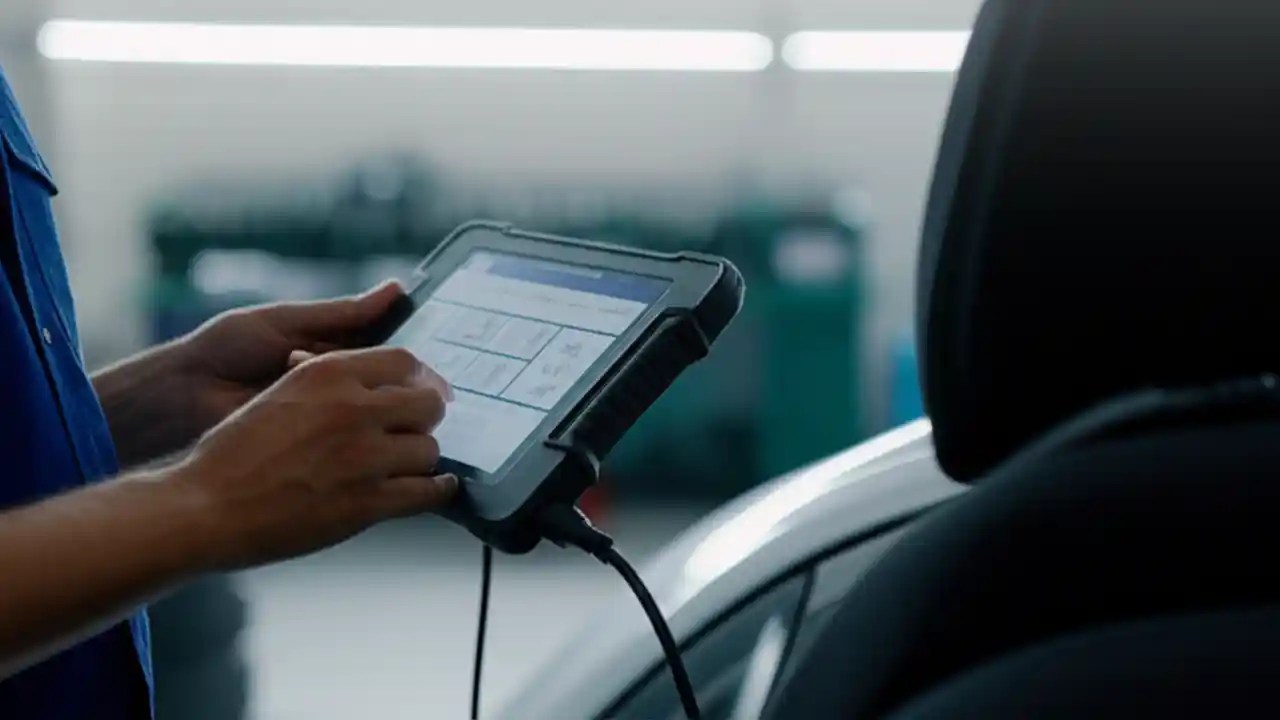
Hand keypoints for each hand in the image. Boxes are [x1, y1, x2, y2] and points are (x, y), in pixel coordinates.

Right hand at [173, 347, 455, 570]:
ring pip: (430, 449)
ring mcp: (364, 457)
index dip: (421, 378)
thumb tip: (359, 380)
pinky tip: (436, 488)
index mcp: (328, 373)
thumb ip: (323, 382)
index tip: (422, 391)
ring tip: (410, 464)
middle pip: (429, 403)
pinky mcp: (367, 503)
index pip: (405, 361)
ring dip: (422, 458)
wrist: (206, 508)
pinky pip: (427, 492)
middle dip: (426, 416)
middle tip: (419, 428)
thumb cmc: (233, 453)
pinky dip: (436, 490)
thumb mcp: (277, 394)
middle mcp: (352, 408)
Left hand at [177, 281, 448, 437]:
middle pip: (389, 388)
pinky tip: (369, 429)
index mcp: (331, 351)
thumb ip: (343, 313)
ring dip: (382, 411)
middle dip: (402, 386)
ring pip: (375, 417)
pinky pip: (350, 444)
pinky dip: (360, 436)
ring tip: (391, 406)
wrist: (178, 397)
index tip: (438, 351)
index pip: (388, 353)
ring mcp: (326, 420)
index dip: (412, 358)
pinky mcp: (314, 448)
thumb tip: (398, 289)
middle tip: (424, 387)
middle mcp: (334, 387)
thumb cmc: (224, 350)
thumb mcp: (287, 322)